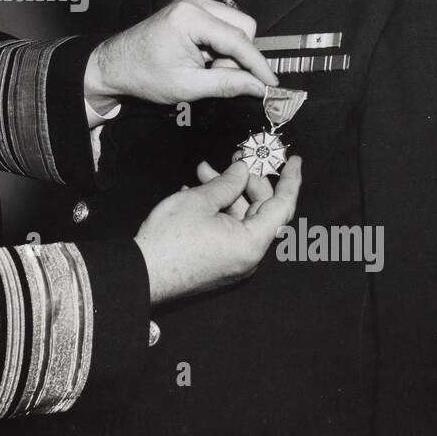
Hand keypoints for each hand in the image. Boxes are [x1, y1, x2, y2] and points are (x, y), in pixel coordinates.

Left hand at [84, 0, 278, 112]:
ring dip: (230, 53)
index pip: (239, 40)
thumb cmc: (142, 74)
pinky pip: (223, 26)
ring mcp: (194, 3)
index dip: (258, 65)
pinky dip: (221, 46)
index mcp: (190, 17)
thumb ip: (227, 85)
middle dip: (239, 57)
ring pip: (236, 26)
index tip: (271, 84)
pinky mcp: (193, 10)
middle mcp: (194, 3)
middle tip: (218, 77)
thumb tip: (259, 87)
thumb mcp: (188, 86)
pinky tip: (203, 60)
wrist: (115, 65)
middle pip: (243, 27)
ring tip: (205, 69)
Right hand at [133, 156, 301, 304]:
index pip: (282, 206)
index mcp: (252, 242)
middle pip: (260, 211)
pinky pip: (229, 232)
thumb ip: (227, 182)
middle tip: (230, 163)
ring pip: (241, 220)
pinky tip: (197, 195)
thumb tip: (241, 171)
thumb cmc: (169, 241)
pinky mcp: (219, 265)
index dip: (290, 180)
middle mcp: (248, 256)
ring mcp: (234, 262)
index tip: (294, 162)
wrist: (142, 273)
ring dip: (226, 195)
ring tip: (202, 175)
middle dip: (245, 183)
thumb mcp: (200, 200)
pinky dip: (219, 212)